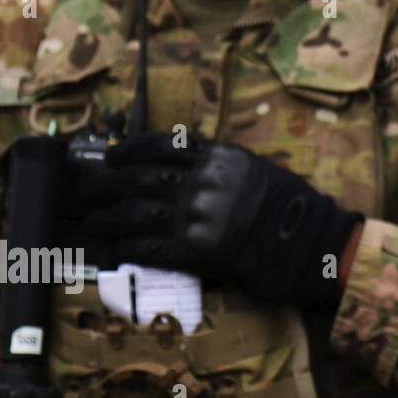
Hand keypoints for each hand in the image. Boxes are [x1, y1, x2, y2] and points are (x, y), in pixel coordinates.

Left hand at [80, 133, 362, 307]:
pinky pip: (149, 247)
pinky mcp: (196, 251)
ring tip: (93, 223)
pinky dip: (127, 247)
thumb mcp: (253, 168)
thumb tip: (172, 167)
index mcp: (218, 157)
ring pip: (135, 213)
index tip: (111, 158)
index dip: (127, 151)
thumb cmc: (286, 205)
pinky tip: (116, 248)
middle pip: (138, 179)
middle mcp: (204, 183)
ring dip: (107, 219)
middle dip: (105, 186)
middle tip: (89, 193)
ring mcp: (198, 217)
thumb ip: (214, 165)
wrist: (309, 242)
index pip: (159, 146)